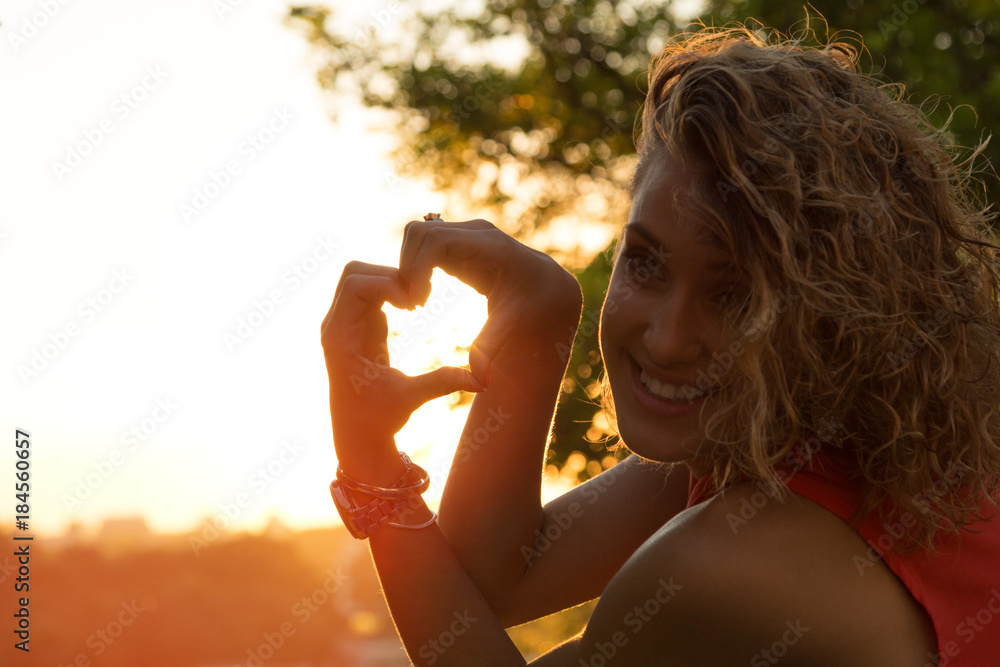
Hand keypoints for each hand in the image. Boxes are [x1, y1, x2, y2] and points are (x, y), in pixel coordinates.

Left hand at [320, 261, 483, 470]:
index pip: (356, 285)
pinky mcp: (358, 327)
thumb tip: (483, 380)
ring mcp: (346, 324)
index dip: (388, 283)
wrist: (358, 436)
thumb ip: (443, 382)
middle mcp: (337, 326)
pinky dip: (393, 293)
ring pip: (363, 279)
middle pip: (354, 272)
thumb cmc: (378, 420)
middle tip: (417, 296)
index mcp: (340, 338)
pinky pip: (371, 293)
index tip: (414, 303)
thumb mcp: (411, 398)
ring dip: (391, 283)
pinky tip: (412, 308)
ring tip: (417, 302)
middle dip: (389, 275)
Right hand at [398, 218, 582, 384]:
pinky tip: (426, 295)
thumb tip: (480, 381)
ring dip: (409, 266)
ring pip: (418, 235)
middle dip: (407, 267)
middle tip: (413, 305)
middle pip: (420, 232)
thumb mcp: (513, 326)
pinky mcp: (459, 240)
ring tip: (419, 302)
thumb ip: (492, 347)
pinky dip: (416, 266)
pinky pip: (424, 244)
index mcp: (491, 247)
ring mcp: (466, 233)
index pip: (437, 240)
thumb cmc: (532, 307)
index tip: (416, 302)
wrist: (545, 289)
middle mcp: (477, 232)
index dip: (417, 267)